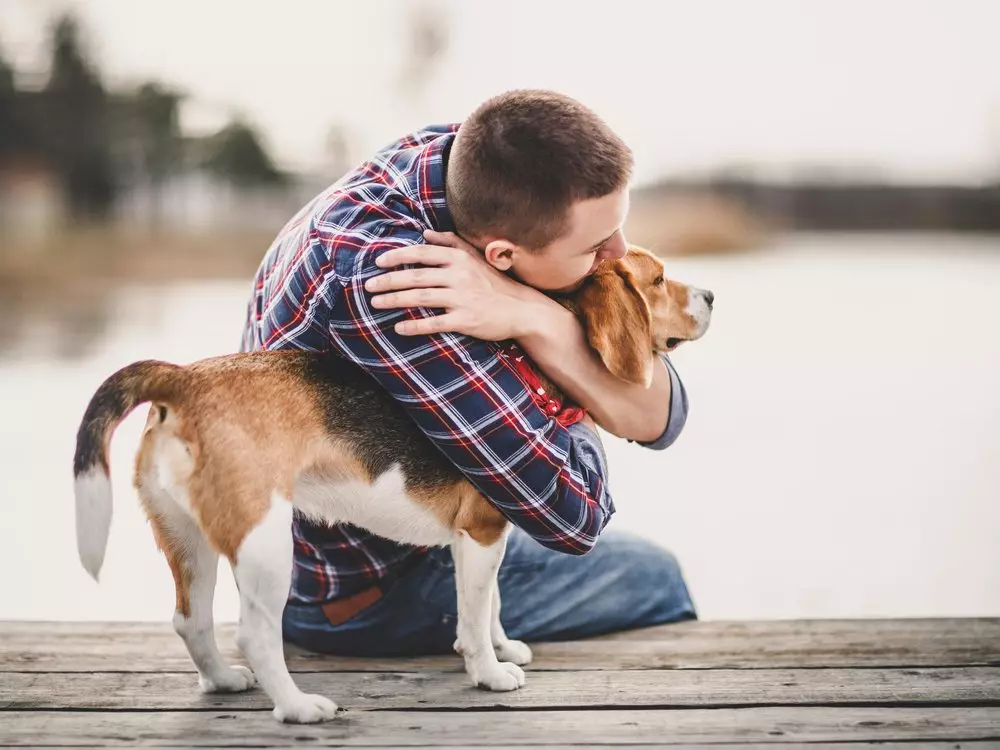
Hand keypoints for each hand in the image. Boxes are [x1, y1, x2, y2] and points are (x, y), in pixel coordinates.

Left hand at [365, 230, 547, 338]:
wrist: (522, 309)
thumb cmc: (495, 283)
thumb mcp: (476, 257)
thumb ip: (451, 243)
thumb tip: (425, 232)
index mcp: (460, 259)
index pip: (422, 253)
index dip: (398, 256)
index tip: (379, 262)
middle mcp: (460, 276)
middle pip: (416, 276)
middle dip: (389, 280)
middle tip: (368, 285)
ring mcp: (463, 298)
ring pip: (421, 297)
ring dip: (395, 300)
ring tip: (376, 303)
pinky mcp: (466, 320)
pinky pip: (435, 323)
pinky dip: (415, 325)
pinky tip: (399, 328)